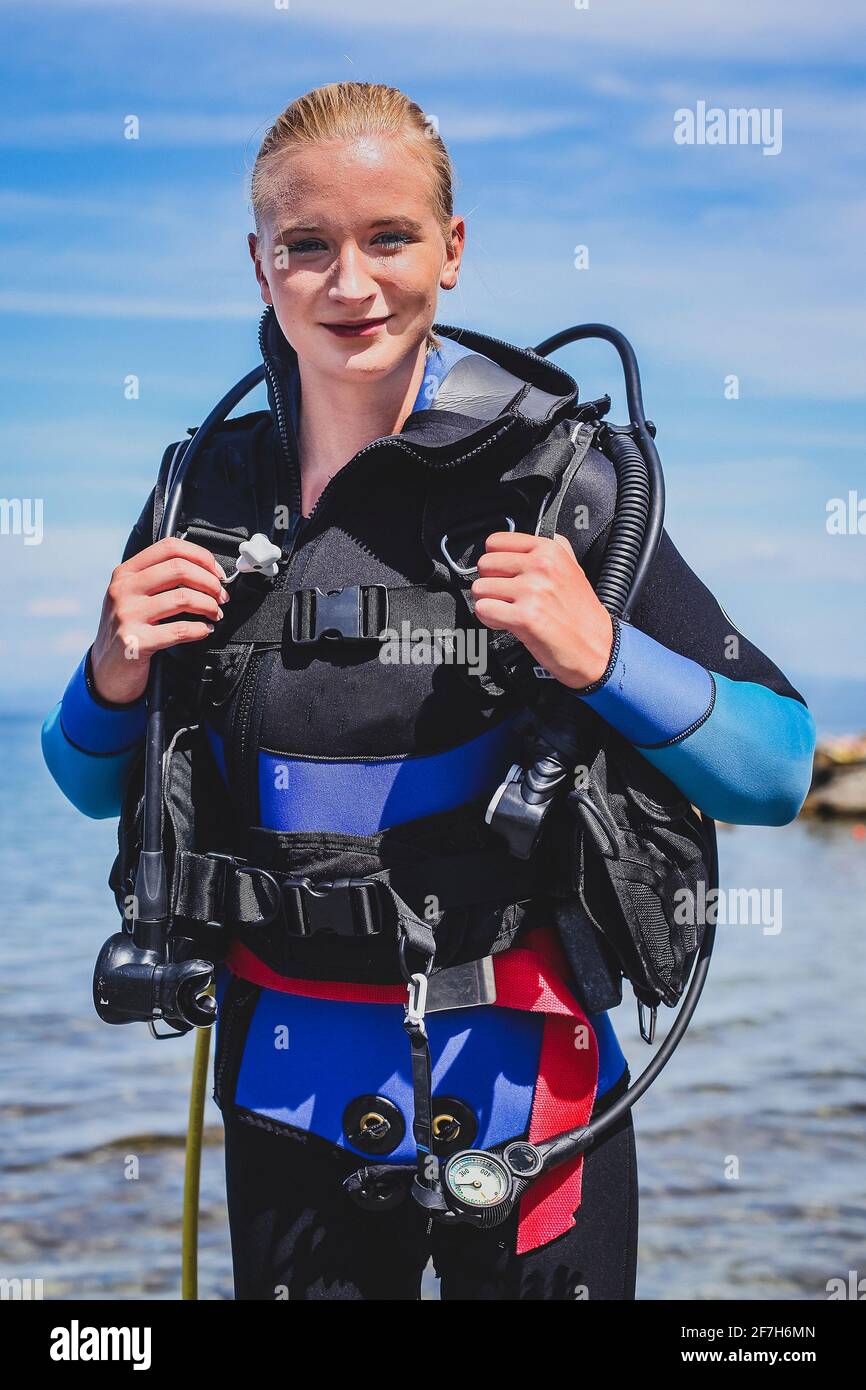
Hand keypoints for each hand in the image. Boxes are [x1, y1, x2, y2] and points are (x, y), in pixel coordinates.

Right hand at [90, 537, 229, 704]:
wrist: (107, 670)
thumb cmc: (129, 629)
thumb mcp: (133, 597)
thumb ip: (158, 580)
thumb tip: (205, 571)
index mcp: (125, 573)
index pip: (168, 547)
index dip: (200, 556)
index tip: (216, 572)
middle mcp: (124, 590)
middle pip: (179, 568)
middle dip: (210, 582)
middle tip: (221, 596)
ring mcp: (128, 615)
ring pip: (183, 598)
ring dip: (209, 606)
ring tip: (215, 613)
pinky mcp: (136, 641)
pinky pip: (180, 630)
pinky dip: (200, 629)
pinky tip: (204, 630)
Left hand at [470, 530, 613, 688]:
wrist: (598, 648)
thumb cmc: (582, 614)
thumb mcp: (573, 568)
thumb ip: (550, 550)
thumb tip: (523, 540)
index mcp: (549, 550)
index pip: (495, 542)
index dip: (495, 560)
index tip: (504, 573)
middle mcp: (540, 566)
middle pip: (484, 564)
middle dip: (491, 582)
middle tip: (507, 596)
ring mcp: (532, 590)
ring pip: (480, 588)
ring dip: (489, 603)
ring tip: (509, 610)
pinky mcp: (524, 616)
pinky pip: (483, 610)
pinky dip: (490, 619)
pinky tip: (507, 622)